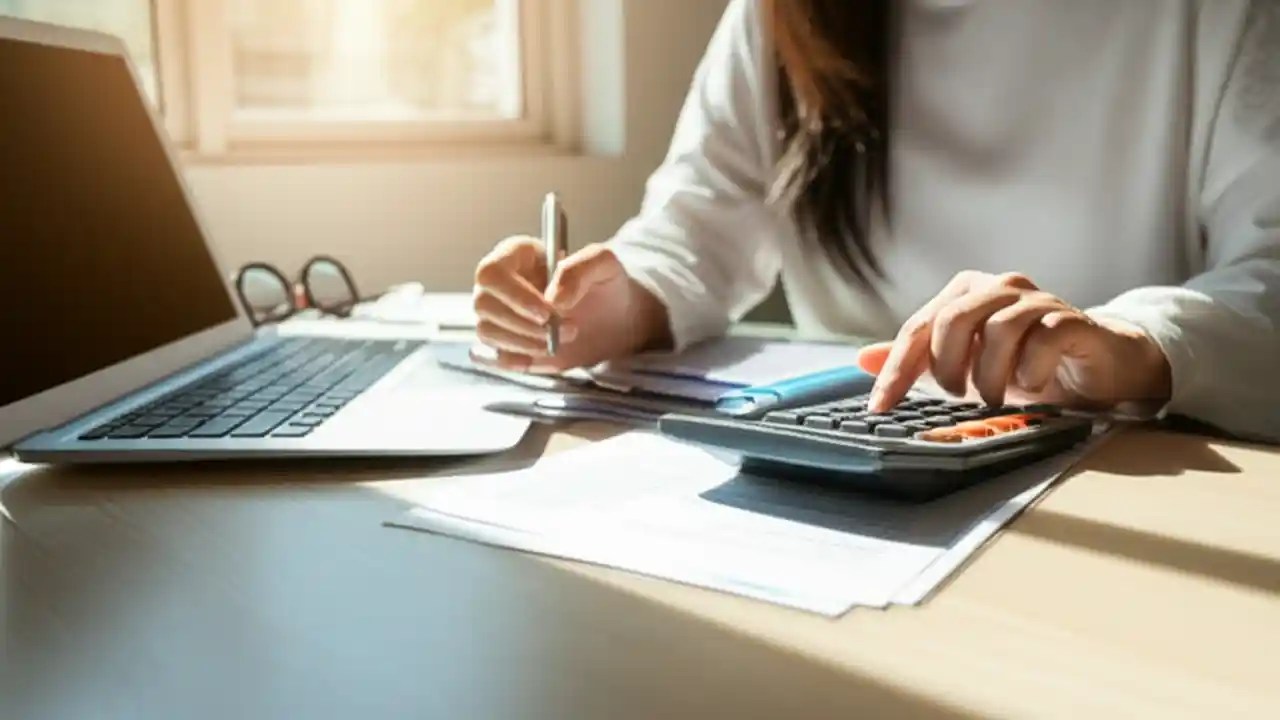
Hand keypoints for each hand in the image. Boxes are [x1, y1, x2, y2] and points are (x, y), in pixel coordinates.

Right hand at [471, 236, 669, 372]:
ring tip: (561, 340)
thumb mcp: (603, 264)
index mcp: (515, 255)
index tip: (546, 313)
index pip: (491, 273)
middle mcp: (499, 284)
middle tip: (561, 330)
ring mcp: (499, 315)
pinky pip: (497, 356)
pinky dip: (519, 360)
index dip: (513, 295)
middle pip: (483, 305)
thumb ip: (579, 270)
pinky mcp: (507, 343)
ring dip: (524, 342)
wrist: (616, 317)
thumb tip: (555, 299)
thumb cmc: (605, 282)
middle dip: (523, 324)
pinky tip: (546, 355)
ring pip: (487, 331)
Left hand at [861, 271, 1171, 412]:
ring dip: (992, 376)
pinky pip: (1043, 338)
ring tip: (999, 397)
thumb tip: (862, 359)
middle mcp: (999, 286)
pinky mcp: (1072, 318)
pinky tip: (1033, 386)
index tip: (880, 406)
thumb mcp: (963, 369)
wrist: (1094, 369)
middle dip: (948, 370)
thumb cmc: (1023, 366)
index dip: (897, 369)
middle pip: (952, 321)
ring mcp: (1037, 299)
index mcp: (966, 292)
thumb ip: (917, 362)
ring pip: (998, 330)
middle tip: (960, 397)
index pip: (918, 328)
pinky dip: (1031, 371)